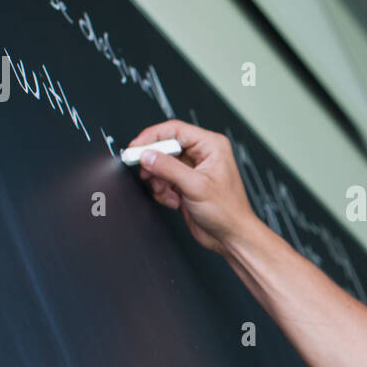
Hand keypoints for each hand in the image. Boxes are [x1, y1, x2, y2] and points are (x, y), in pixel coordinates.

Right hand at [126, 120, 260, 254]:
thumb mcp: (196, 186)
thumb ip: (168, 168)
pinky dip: (163, 191)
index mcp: (211, 145)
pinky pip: (163, 179)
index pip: (175, 130)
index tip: (136, 148)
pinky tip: (174, 200)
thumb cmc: (227, 211)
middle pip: (165, 147)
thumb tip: (147, 155)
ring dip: (159, 181)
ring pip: (161, 165)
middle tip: (147, 174)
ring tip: (167, 192)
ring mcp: (192, 169)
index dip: (152, 137)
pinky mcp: (185, 184)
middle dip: (154, 164)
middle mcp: (202, 154)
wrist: (230, 236)